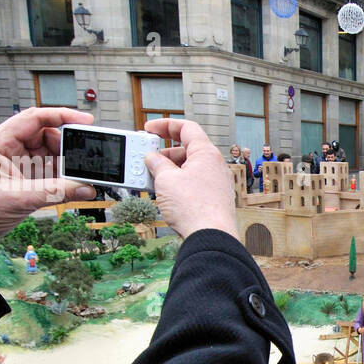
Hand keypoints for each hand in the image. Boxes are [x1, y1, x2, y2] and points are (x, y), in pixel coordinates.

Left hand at [0, 107, 95, 249]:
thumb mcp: (20, 199)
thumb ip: (56, 192)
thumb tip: (86, 188)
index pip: (34, 118)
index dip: (62, 116)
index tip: (86, 121)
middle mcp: (5, 145)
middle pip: (44, 135)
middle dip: (67, 147)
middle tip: (87, 159)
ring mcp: (12, 160)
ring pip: (47, 152)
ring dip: (64, 163)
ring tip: (80, 175)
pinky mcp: (18, 174)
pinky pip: (44, 168)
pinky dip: (59, 175)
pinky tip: (71, 183)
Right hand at [141, 118, 239, 240]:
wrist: (211, 238)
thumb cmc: (194, 208)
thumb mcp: (166, 180)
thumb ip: (156, 164)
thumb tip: (152, 159)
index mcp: (207, 153)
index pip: (186, 128)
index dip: (165, 125)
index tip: (149, 129)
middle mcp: (215, 166)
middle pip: (186, 150)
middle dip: (163, 154)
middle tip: (147, 160)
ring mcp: (216, 183)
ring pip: (188, 169)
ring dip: (169, 171)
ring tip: (152, 180)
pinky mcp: (214, 199)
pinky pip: (193, 184)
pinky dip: (178, 184)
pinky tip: (165, 194)